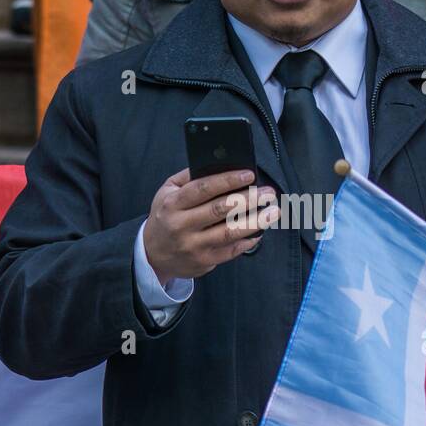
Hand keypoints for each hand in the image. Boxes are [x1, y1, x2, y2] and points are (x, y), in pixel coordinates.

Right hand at [142, 168, 278, 286]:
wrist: (152, 254)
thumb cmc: (165, 217)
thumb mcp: (166, 192)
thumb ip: (188, 178)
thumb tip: (217, 164)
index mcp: (172, 204)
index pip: (203, 188)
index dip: (228, 180)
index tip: (249, 175)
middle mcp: (182, 225)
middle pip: (220, 209)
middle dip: (248, 199)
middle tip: (268, 192)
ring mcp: (193, 245)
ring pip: (229, 232)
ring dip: (256, 221)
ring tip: (273, 212)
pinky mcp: (204, 261)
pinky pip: (231, 250)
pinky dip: (249, 241)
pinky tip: (261, 231)